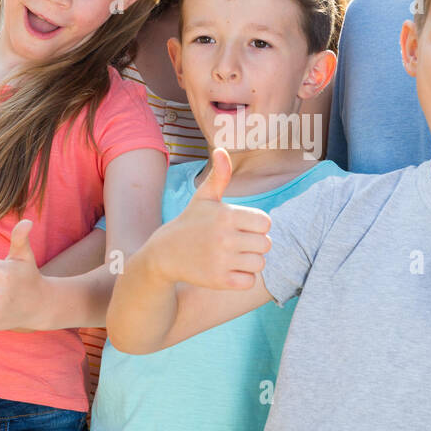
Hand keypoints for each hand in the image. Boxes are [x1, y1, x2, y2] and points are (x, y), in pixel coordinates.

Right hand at [149, 148, 270, 289]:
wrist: (164, 254)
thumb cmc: (190, 223)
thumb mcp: (203, 198)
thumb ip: (219, 176)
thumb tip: (222, 149)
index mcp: (226, 215)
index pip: (266, 223)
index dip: (256, 225)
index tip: (241, 227)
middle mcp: (225, 237)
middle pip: (266, 244)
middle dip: (255, 244)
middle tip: (237, 243)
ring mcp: (222, 260)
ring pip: (259, 263)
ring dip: (250, 261)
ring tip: (233, 256)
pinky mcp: (220, 281)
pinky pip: (249, 281)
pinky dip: (242, 278)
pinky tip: (228, 270)